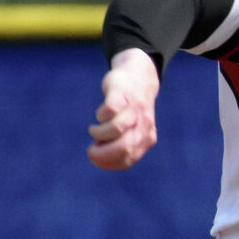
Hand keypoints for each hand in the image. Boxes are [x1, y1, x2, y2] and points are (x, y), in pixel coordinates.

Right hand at [87, 48, 161, 169]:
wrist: (138, 76)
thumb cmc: (129, 110)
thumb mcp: (132, 131)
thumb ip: (122, 147)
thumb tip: (100, 159)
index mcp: (146, 138)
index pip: (128, 160)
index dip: (108, 162)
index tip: (95, 158)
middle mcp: (143, 125)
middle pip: (125, 147)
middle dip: (103, 153)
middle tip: (91, 150)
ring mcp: (133, 108)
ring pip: (117, 129)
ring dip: (100, 134)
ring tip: (94, 131)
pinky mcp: (122, 94)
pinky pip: (110, 110)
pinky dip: (101, 116)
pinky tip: (100, 115)